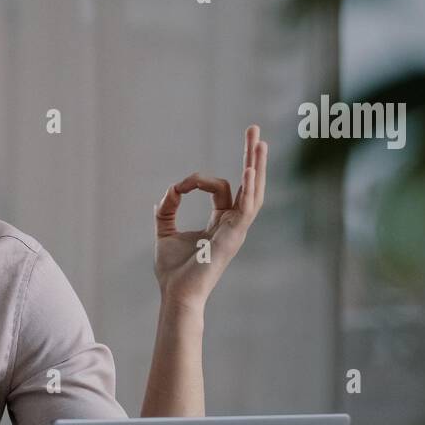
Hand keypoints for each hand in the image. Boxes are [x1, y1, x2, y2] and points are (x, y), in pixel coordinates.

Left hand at [153, 125, 267, 311]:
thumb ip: (167, 208)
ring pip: (253, 191)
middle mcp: (233, 224)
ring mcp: (237, 230)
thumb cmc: (173, 271)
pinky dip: (248, 187)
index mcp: (221, 223)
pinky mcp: (234, 237)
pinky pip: (246, 207)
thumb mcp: (164, 231)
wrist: (176, 294)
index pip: (219, 189)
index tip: (178, 188)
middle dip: (251, 157)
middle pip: (248, 184)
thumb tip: (171, 189)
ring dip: (256, 165)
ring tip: (259, 141)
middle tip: (254, 130)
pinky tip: (249, 168)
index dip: (197, 181)